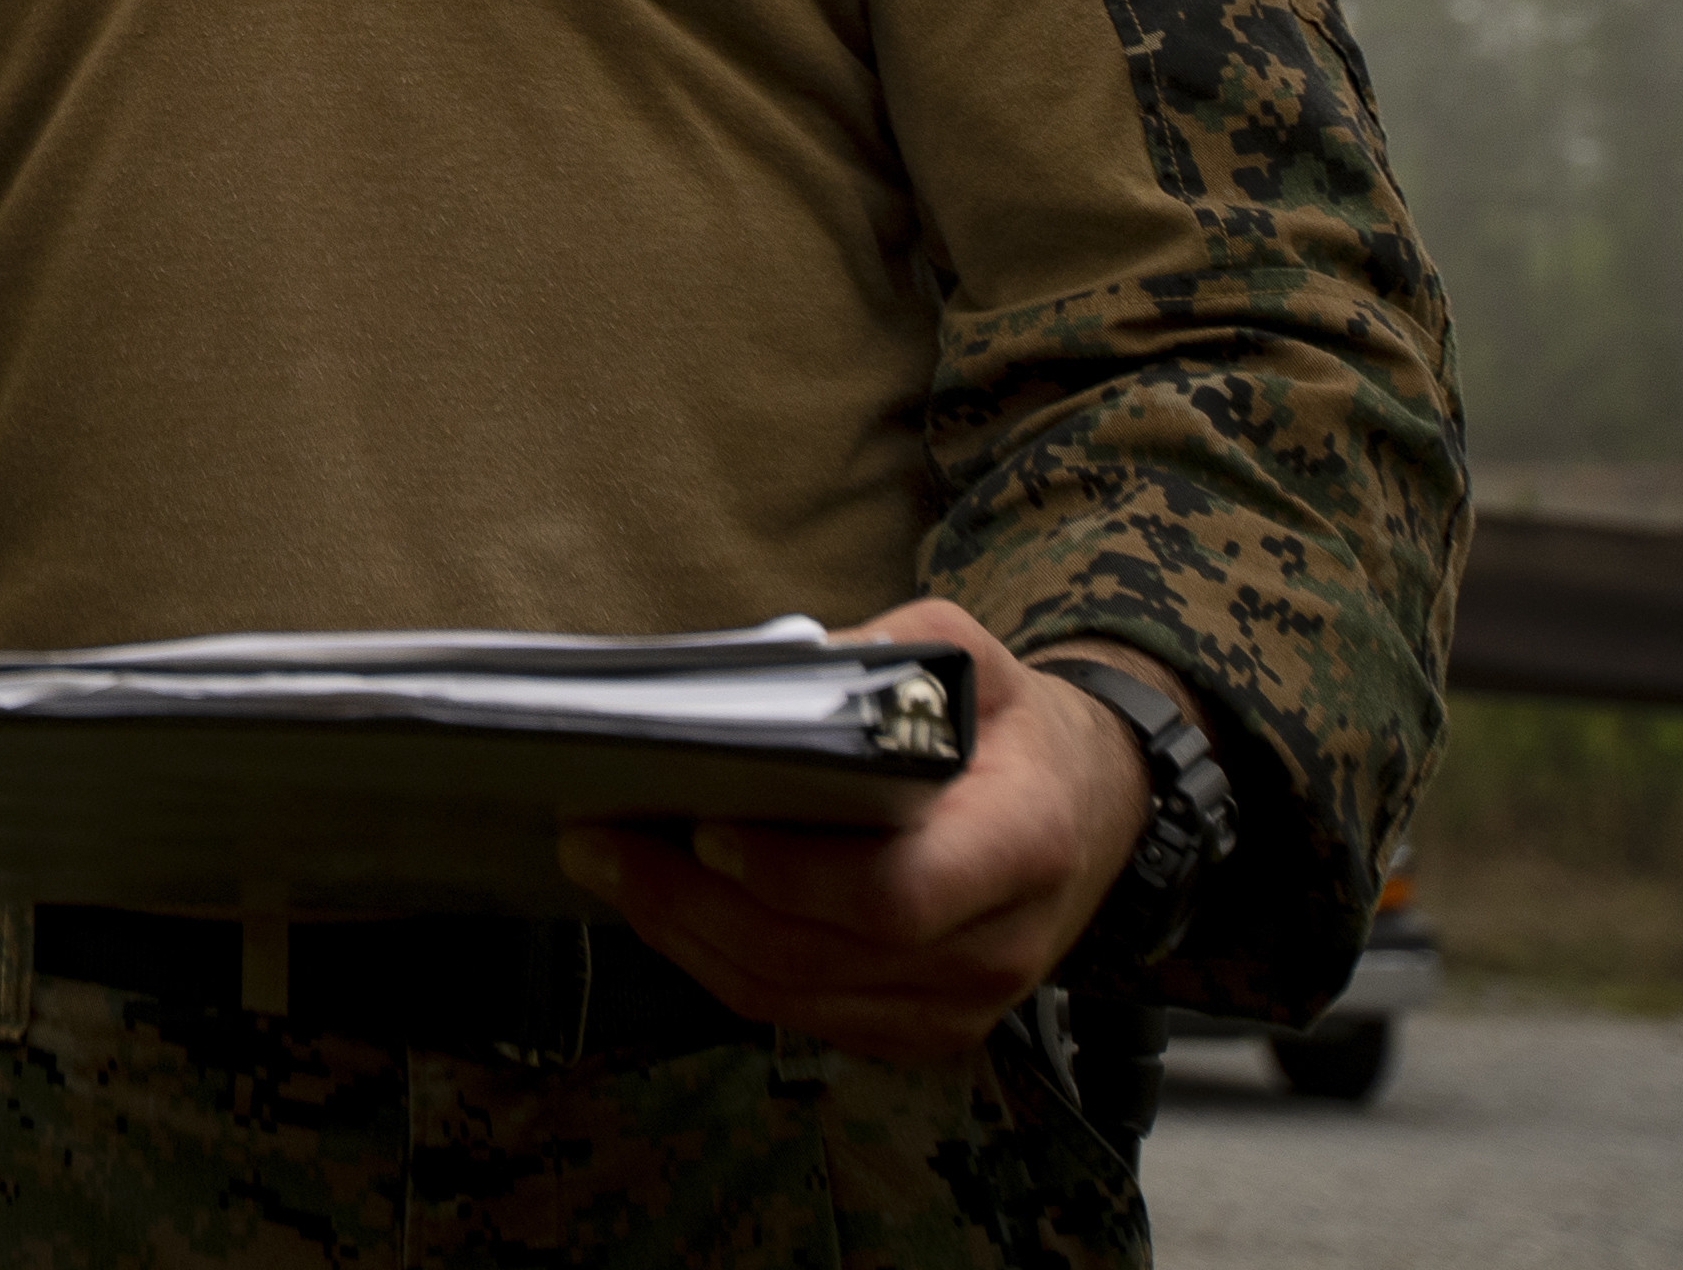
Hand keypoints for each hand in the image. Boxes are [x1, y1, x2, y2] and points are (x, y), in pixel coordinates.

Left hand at [556, 598, 1159, 1067]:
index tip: (703, 826)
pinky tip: (664, 907)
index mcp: (1021, 844)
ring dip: (685, 936)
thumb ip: (886, 652)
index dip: (790, 876)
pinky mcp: (922, 1030)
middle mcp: (999, 944)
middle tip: (593, 839)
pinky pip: (801, 1015)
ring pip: (794, 998)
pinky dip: (719, 964)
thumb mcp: (971, 655)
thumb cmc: (1015, 727)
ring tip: (602, 864)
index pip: (894, 894)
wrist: (1089, 811)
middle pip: (819, 955)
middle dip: (690, 901)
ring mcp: (962, 1004)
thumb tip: (772, 672)